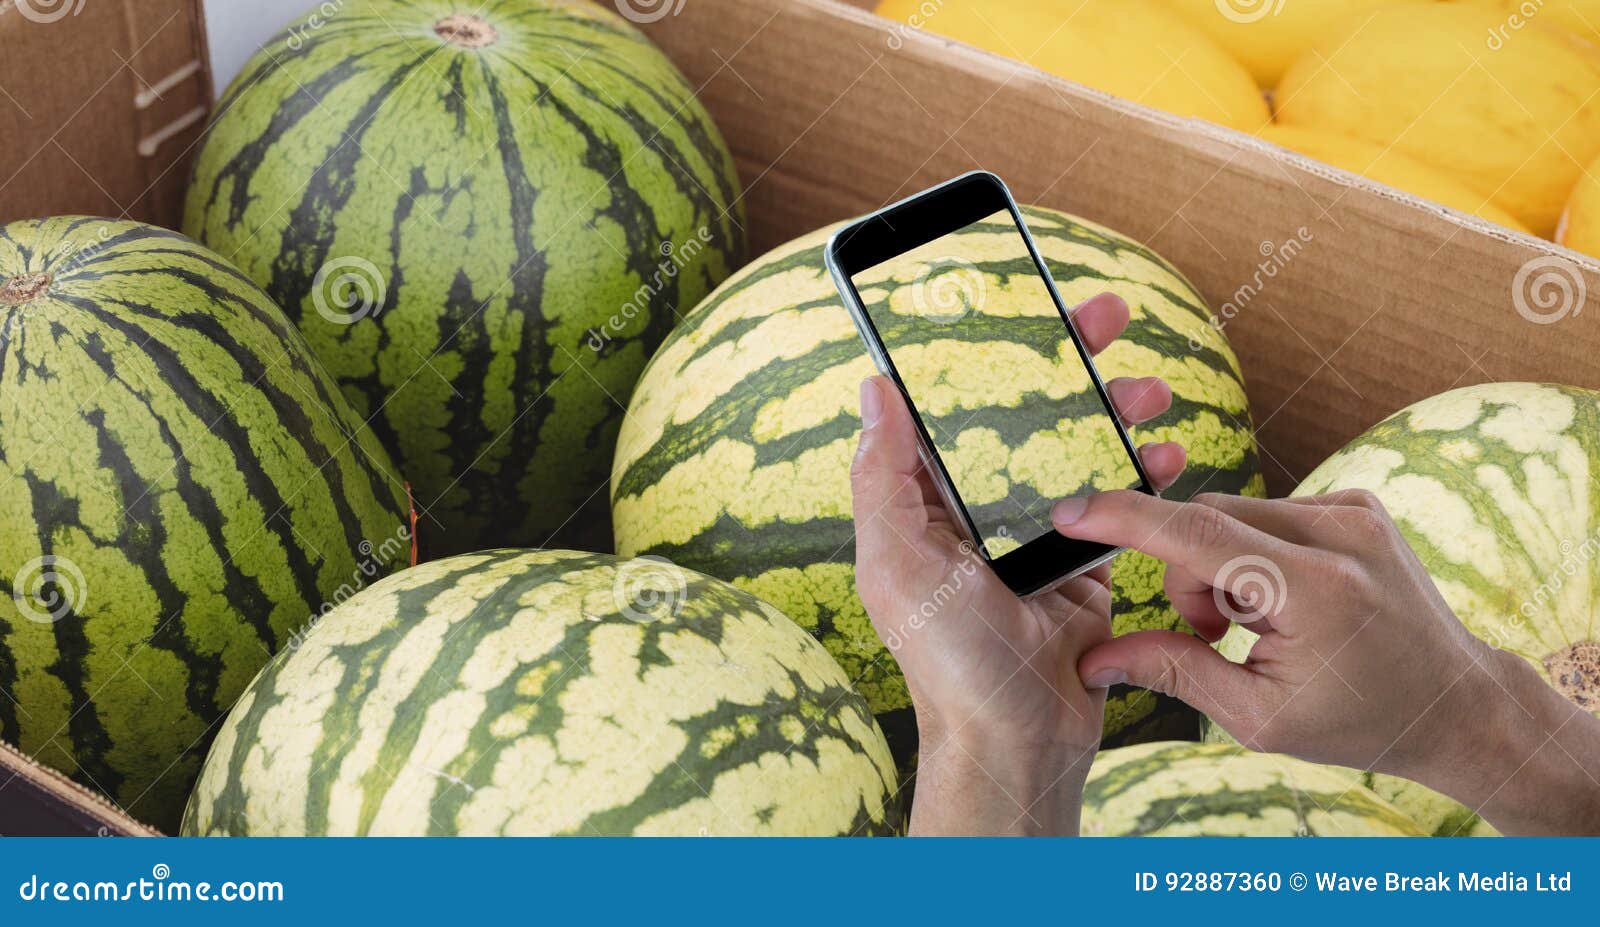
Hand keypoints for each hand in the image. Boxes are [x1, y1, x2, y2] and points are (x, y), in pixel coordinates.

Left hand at [851, 292, 1185, 834]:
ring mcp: (1034, 537)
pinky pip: (1117, 506)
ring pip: (1077, 451)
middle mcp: (978, 512)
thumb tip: (874, 390)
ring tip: (1150, 389)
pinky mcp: (1083, 566)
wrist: (1017, 741)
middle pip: (1025, 415)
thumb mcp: (899, 564)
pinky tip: (1167, 456)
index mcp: (927, 503)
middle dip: (1067, 362)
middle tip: (1108, 316)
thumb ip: (884, 478)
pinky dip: (1144, 478)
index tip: (1020, 301)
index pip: (956, 406)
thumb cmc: (947, 660)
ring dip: (1114, 412)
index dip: (987, 352)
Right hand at [1055, 488, 1599, 835]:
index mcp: (1315, 588)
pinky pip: (1265, 513)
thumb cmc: (1359, 720)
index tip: (1070, 513)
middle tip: (1216, 635)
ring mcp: (1353, 510)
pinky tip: (1288, 601)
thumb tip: (1095, 657)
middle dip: (1188, 576)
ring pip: (1232, 516)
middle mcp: (1339, 532)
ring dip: (1222, 567)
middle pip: (1206, 522)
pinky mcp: (1356, 504)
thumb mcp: (1259, 717)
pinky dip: (1255, 555)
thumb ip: (1174, 670)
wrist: (1453, 702)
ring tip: (1263, 625)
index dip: (1124, 518)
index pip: (1197, 533)